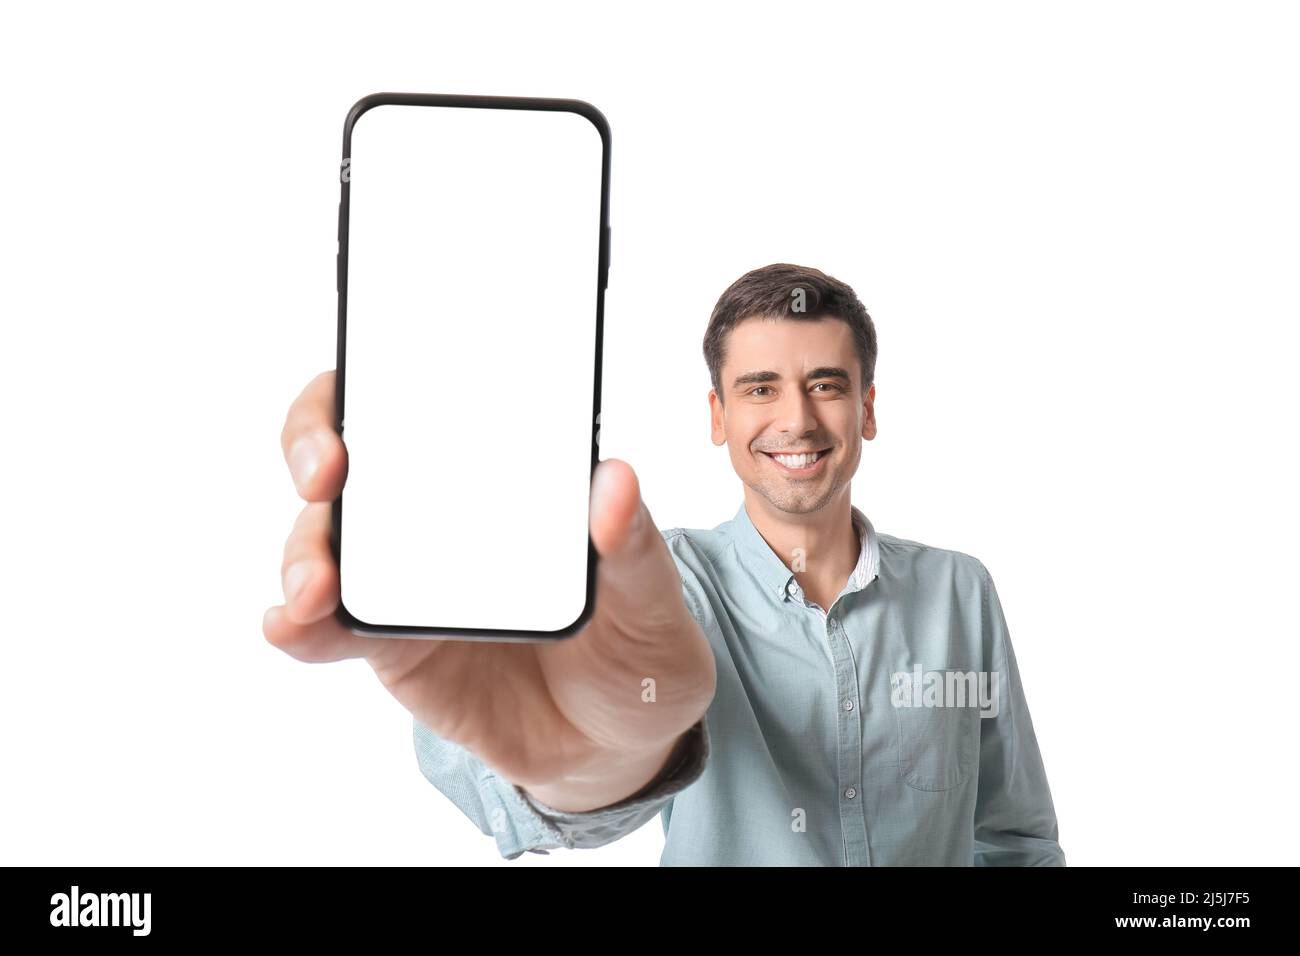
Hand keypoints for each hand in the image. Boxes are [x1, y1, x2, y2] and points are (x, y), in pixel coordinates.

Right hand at [263, 370, 716, 809]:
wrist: (613, 746)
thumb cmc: (634, 649)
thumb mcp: (652, 598)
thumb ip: (633, 547)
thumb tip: (616, 481)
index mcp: (504, 476)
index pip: (430, 400)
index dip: (386, 376)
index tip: (381, 384)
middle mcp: (440, 513)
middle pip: (349, 456)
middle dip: (313, 444)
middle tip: (325, 473)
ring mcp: (406, 579)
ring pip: (325, 541)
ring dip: (303, 550)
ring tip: (314, 587)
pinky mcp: (392, 645)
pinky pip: (330, 630)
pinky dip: (300, 626)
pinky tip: (292, 625)